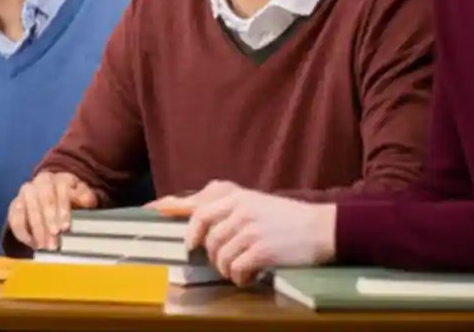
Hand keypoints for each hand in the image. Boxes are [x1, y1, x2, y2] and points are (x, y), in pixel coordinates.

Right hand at [7, 171, 97, 249]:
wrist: (54, 194)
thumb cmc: (72, 199)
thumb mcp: (82, 196)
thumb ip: (85, 197)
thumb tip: (87, 200)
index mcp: (59, 178)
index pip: (60, 190)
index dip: (62, 208)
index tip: (65, 227)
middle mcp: (40, 182)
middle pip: (42, 200)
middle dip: (48, 222)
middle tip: (53, 242)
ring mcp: (25, 192)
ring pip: (26, 208)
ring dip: (35, 229)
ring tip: (43, 247)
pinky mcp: (15, 204)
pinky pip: (14, 217)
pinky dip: (21, 232)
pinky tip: (31, 244)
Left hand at [179, 180, 336, 286]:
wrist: (320, 228)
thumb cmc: (286, 217)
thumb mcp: (255, 201)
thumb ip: (226, 203)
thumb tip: (190, 208)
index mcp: (237, 195)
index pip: (197, 204)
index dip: (172, 207)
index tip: (153, 209)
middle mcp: (240, 209)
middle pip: (205, 235)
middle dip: (206, 251)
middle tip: (216, 259)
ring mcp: (250, 229)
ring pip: (219, 256)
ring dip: (226, 268)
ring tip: (240, 268)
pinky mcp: (261, 250)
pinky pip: (236, 270)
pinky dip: (240, 278)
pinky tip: (250, 277)